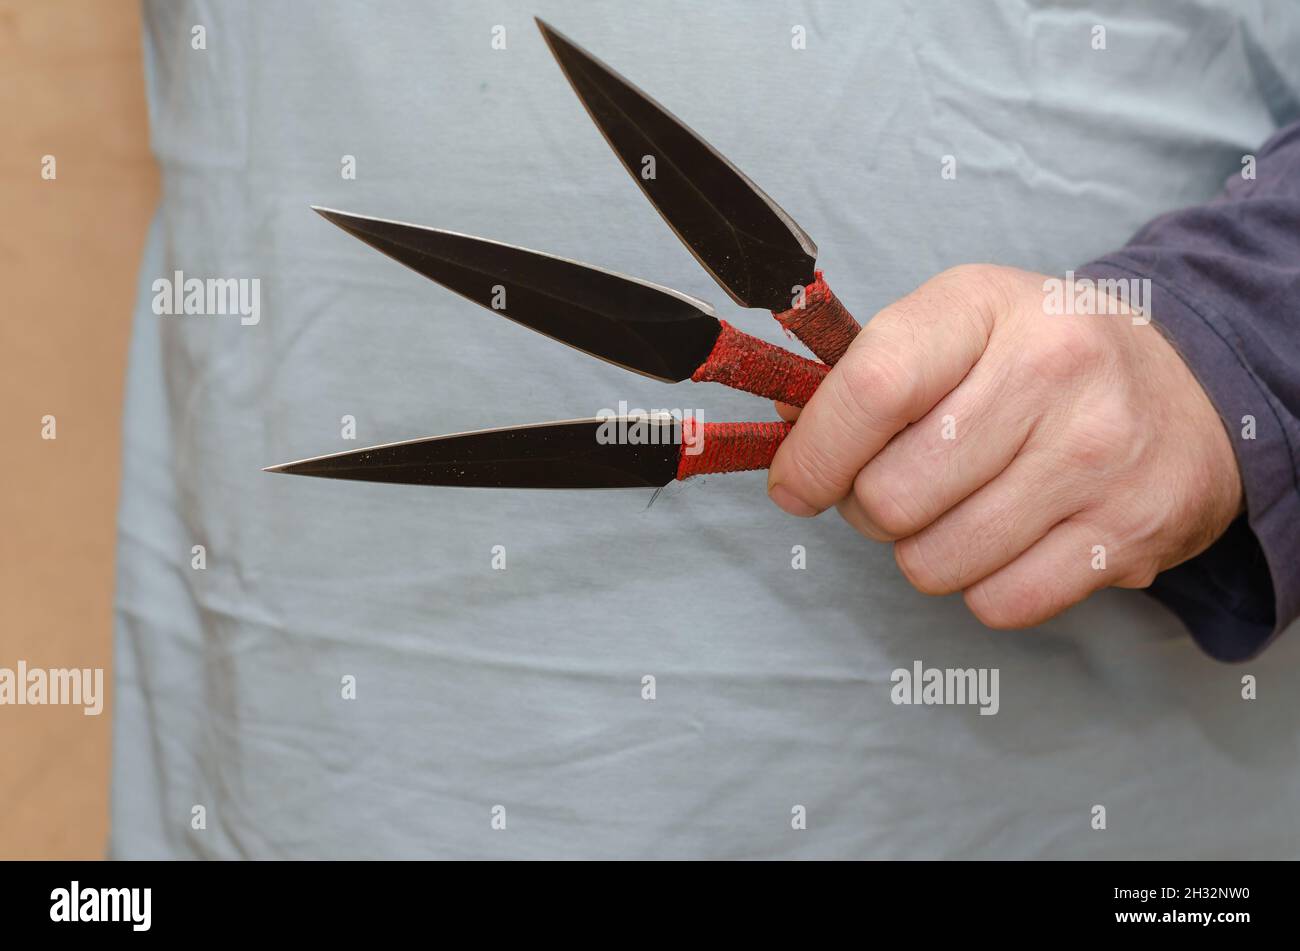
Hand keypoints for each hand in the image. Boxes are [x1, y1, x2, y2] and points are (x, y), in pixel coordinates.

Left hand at [768, 265, 1243, 627]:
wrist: (1193, 390)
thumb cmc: (1042, 358)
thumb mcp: (956, 326)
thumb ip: (865, 375)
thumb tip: (786, 438)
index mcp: (984, 306)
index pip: (869, 391)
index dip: (813, 455)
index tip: (796, 484)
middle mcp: (1051, 372)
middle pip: (890, 497)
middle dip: (870, 508)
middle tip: (902, 487)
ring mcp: (1097, 456)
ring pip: (935, 561)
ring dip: (926, 552)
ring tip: (962, 510)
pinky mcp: (1128, 533)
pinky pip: (1000, 603)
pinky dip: (984, 587)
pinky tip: (1009, 542)